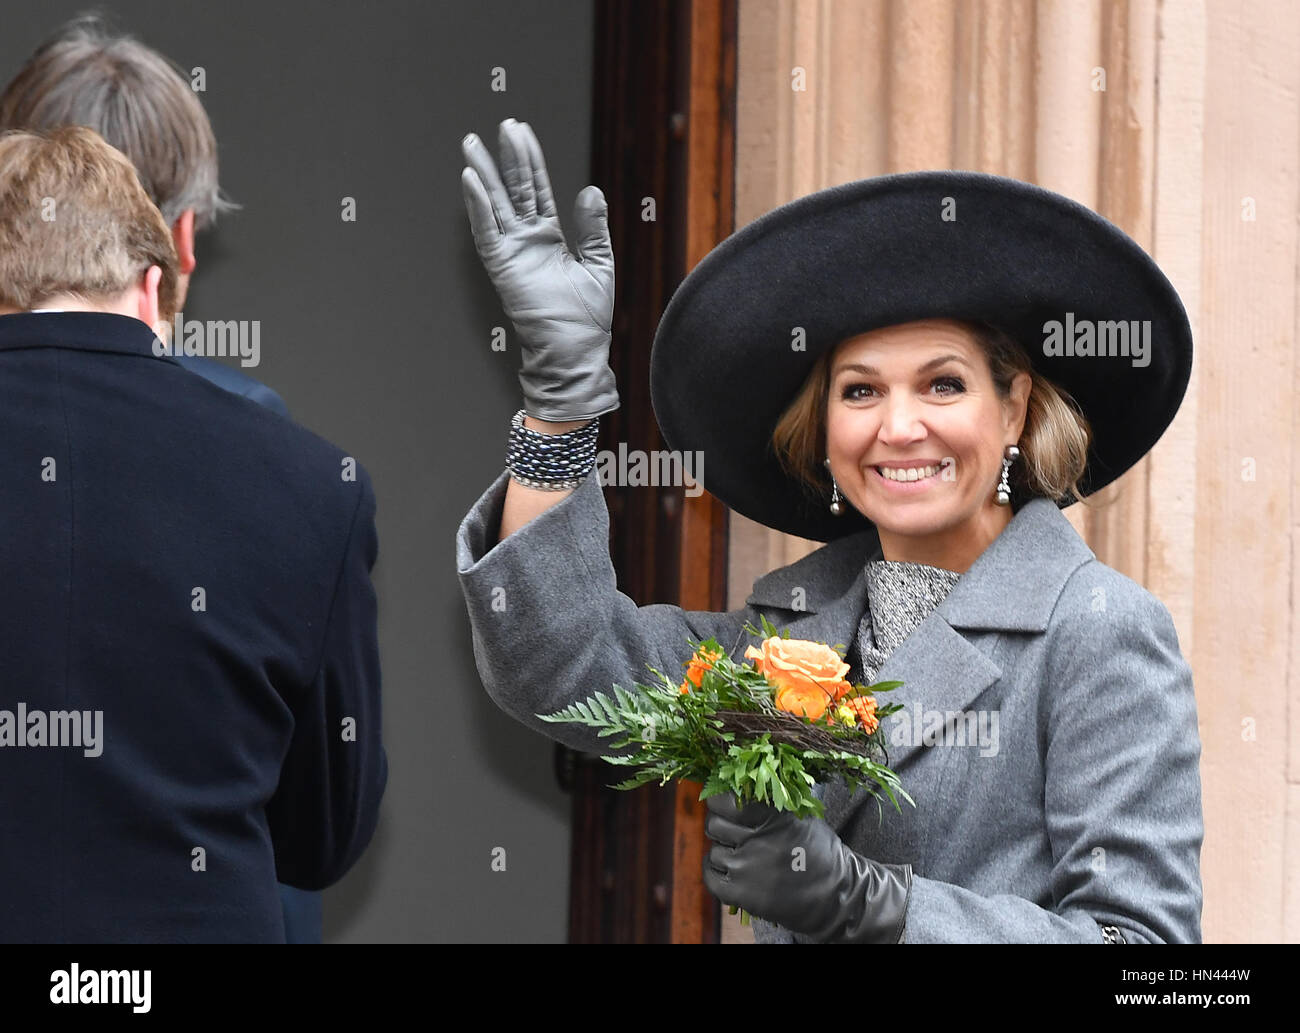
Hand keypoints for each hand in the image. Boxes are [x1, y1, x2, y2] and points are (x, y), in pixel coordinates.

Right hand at [460, 117, 618, 421]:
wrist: (575, 352)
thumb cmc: (586, 320)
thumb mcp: (599, 265)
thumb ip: (593, 228)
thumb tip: (591, 190)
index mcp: (550, 239)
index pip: (537, 190)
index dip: (530, 160)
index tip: (521, 132)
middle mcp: (528, 241)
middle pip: (514, 190)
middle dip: (507, 158)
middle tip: (500, 126)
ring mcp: (514, 253)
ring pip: (497, 205)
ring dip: (485, 174)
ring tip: (472, 144)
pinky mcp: (504, 268)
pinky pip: (487, 233)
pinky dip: (479, 208)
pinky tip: (472, 183)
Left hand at [702, 793, 911, 942]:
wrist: (836, 895)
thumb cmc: (819, 851)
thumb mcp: (801, 817)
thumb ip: (771, 805)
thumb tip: (738, 788)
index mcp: (771, 817)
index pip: (726, 800)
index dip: (719, 800)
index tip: (723, 801)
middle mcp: (756, 840)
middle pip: (715, 824)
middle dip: (721, 825)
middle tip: (733, 830)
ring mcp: (747, 868)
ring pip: (714, 850)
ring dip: (723, 850)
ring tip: (740, 853)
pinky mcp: (742, 894)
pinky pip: (710, 876)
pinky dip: (714, 870)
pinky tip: (727, 868)